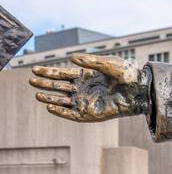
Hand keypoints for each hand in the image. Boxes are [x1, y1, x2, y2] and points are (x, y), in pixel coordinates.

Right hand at [29, 53, 148, 121]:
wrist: (139, 91)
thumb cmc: (126, 75)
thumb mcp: (108, 64)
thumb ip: (90, 61)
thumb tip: (71, 59)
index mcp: (86, 75)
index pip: (62, 74)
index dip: (48, 72)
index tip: (35, 69)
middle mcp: (83, 89)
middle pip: (59, 86)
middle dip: (45, 84)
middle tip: (31, 81)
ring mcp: (86, 102)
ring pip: (62, 101)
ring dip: (50, 98)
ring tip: (37, 95)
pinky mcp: (91, 114)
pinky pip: (72, 114)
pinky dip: (61, 112)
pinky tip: (50, 107)